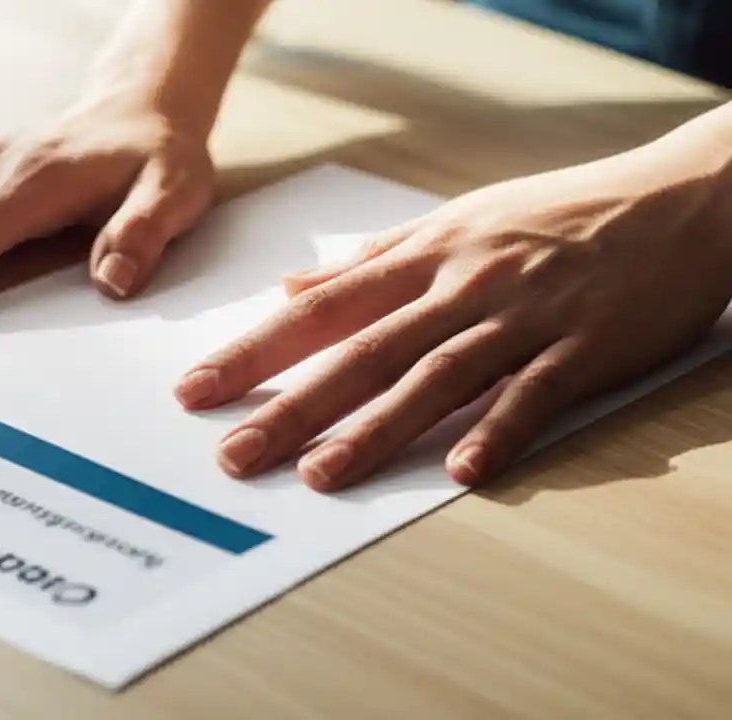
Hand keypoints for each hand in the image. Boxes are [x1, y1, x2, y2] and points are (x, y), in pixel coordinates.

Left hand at [174, 147, 731, 490]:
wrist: (677, 199)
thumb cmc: (554, 213)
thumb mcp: (453, 222)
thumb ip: (369, 260)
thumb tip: (291, 286)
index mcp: (423, 256)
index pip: (319, 310)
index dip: (253, 351)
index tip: (197, 388)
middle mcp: (461, 285)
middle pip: (361, 352)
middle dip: (290, 406)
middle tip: (234, 454)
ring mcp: (521, 317)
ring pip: (433, 377)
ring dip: (374, 430)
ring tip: (318, 476)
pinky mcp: (582, 348)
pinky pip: (533, 395)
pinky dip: (497, 431)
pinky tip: (459, 471)